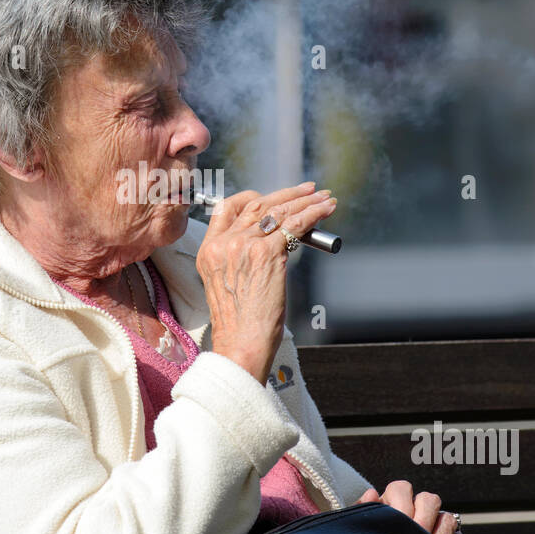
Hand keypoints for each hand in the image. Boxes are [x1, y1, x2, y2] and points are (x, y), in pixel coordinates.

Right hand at [196, 180, 336, 385]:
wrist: (242, 343)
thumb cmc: (241, 324)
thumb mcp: (228, 285)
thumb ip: (240, 259)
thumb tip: (274, 241)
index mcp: (209, 250)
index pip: (227, 208)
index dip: (252, 197)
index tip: (271, 197)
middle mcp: (224, 243)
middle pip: (257, 204)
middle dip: (287, 195)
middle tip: (307, 191)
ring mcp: (244, 245)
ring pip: (279, 211)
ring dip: (306, 201)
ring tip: (323, 198)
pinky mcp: (267, 252)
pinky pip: (295, 225)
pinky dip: (314, 214)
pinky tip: (325, 210)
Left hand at [355, 481, 466, 533]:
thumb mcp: (361, 532)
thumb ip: (362, 511)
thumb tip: (373, 493)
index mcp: (392, 501)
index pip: (402, 488)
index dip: (402, 504)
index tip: (400, 523)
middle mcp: (417, 508)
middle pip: (430, 499)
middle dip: (424, 520)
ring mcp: (437, 524)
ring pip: (448, 519)